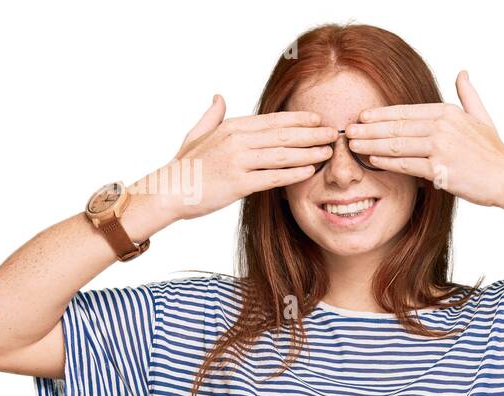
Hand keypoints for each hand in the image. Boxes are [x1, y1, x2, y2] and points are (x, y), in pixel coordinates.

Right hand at [137, 95, 337, 220]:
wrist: (170, 190)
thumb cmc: (186, 165)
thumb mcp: (197, 134)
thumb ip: (212, 116)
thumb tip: (219, 97)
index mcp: (231, 127)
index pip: (273, 120)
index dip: (298, 119)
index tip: (318, 119)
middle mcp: (236, 141)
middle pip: (283, 135)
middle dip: (311, 134)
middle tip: (334, 133)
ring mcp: (237, 161)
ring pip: (282, 155)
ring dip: (308, 152)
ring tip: (328, 152)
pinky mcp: (238, 183)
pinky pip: (272, 177)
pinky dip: (292, 173)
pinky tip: (310, 171)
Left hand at [344, 71, 503, 206]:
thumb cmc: (493, 152)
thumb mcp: (482, 116)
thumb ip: (468, 94)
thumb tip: (462, 72)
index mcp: (448, 112)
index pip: (406, 111)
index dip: (381, 114)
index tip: (363, 116)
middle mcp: (442, 126)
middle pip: (396, 127)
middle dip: (368, 128)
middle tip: (348, 130)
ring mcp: (440, 147)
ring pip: (396, 145)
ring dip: (370, 144)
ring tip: (353, 145)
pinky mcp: (439, 169)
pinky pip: (405, 165)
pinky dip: (386, 162)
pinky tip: (371, 160)